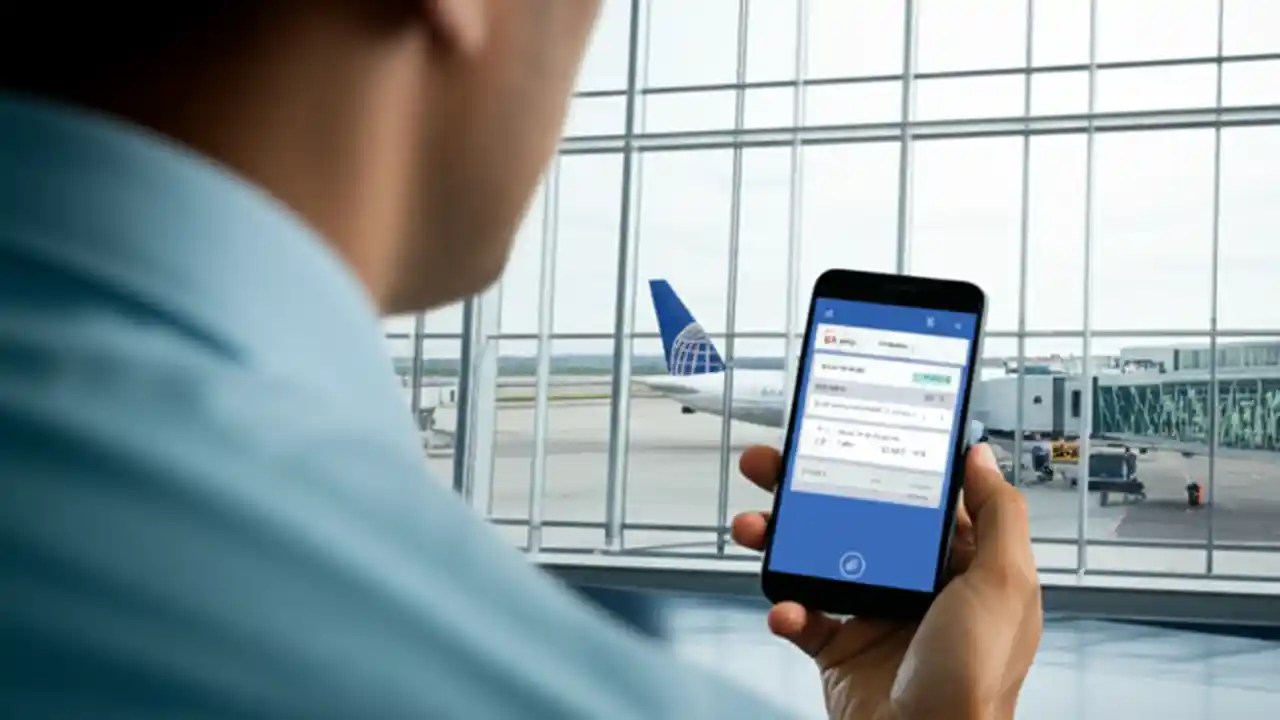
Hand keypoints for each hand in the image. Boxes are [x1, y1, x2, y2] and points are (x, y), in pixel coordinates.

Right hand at [732, 444, 1041, 719]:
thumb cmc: (976, 680)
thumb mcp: (1004, 585)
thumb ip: (999, 514)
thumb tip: (981, 457)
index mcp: (962, 567)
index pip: (919, 499)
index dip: (884, 463)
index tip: (850, 434)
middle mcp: (918, 588)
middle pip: (856, 520)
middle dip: (809, 490)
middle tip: (772, 465)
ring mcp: (875, 618)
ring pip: (819, 560)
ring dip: (781, 539)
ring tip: (753, 527)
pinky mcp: (840, 651)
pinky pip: (802, 616)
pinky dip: (785, 607)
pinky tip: (785, 606)